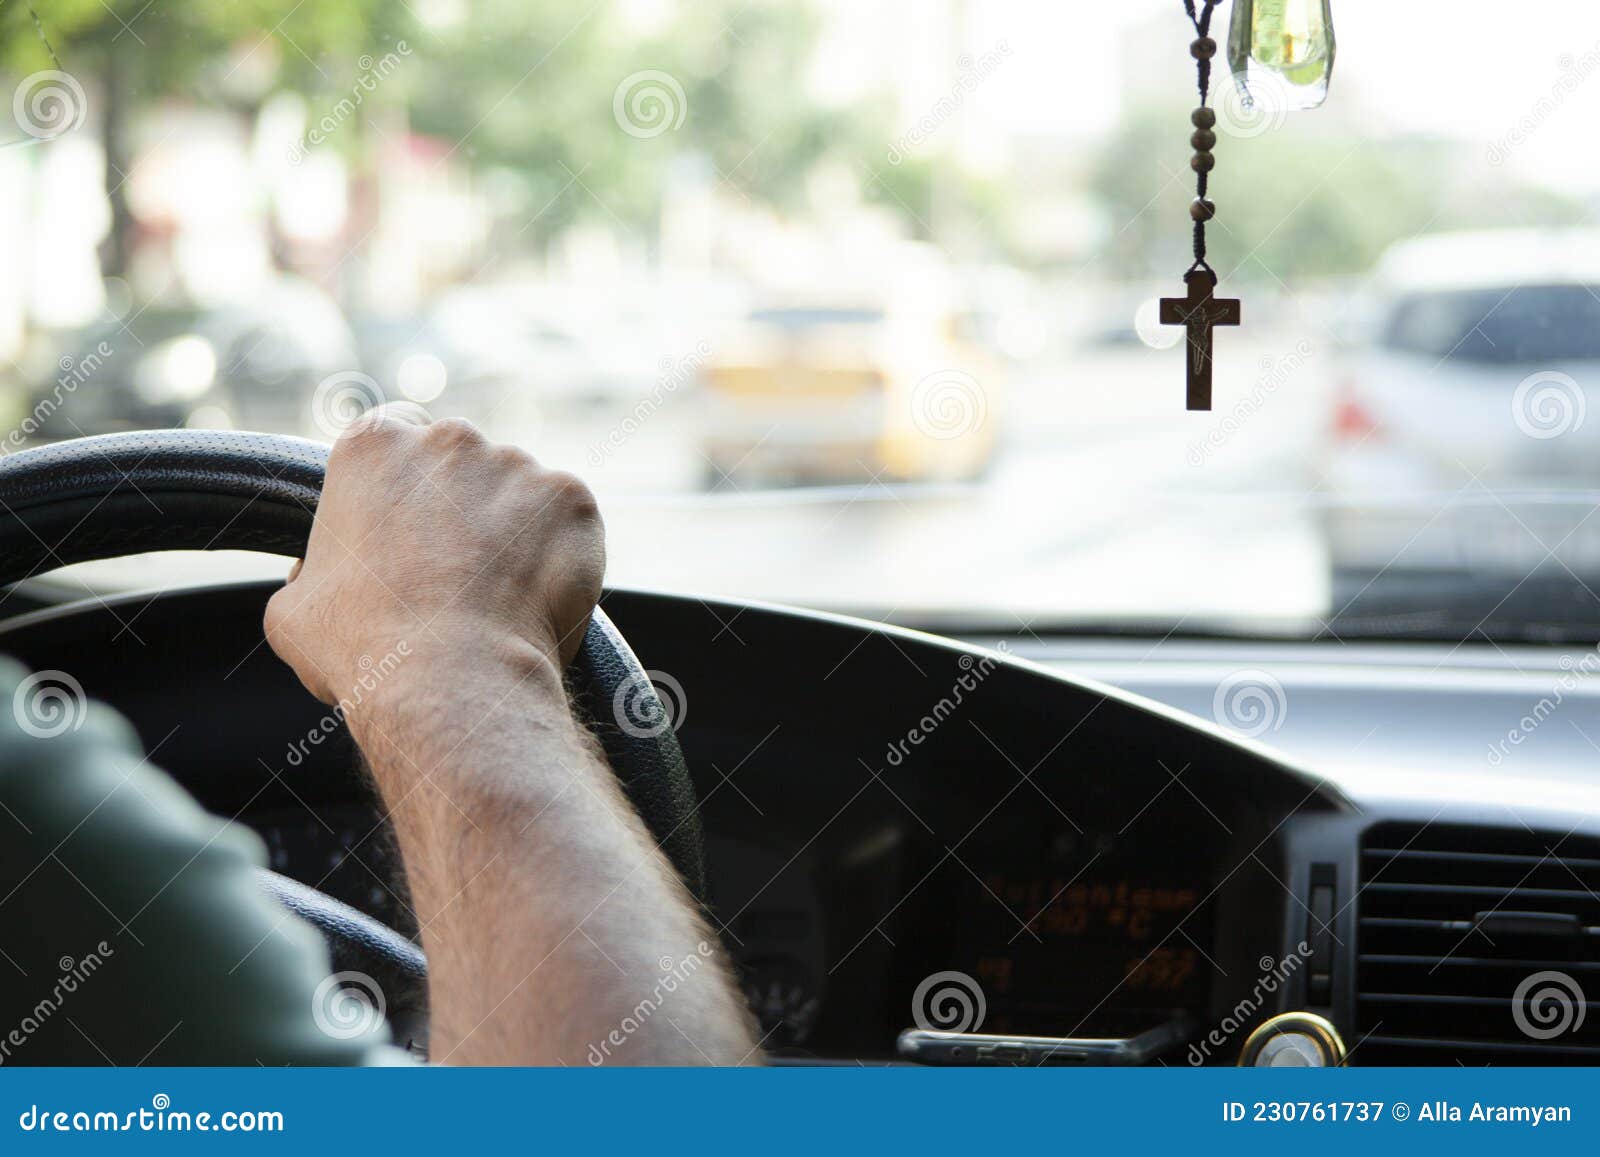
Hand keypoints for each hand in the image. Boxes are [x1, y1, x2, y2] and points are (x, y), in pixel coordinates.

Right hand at [264, 414, 604, 712]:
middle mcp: (448, 438)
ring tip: (500, 595)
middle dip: (462, 506)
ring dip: (514, 530)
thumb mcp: (294, 611)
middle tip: (458, 571)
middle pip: (462, 462)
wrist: (450, 680)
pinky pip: (567, 522)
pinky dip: (561, 555)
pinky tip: (538, 598)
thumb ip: (308, 571)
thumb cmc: (363, 649)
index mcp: (373, 446)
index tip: (413, 527)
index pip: (396, 439)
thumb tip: (314, 573)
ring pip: (519, 492)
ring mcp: (517, 464)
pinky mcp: (569, 498)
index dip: (407, 488)